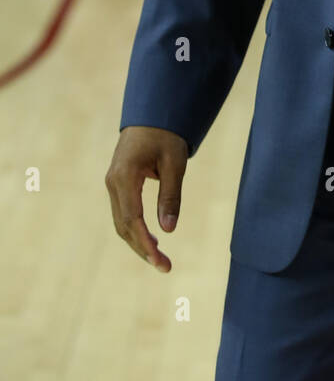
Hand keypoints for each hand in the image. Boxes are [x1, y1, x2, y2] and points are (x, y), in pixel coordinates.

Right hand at [105, 126, 187, 270]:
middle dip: (142, 248)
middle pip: (124, 225)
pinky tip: (151, 241)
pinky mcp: (117, 185)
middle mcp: (113, 182)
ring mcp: (113, 184)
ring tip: (160, 260)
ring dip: (138, 242)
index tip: (159, 260)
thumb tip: (168, 229)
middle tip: (165, 267)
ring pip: (121, 222)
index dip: (144, 242)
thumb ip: (170, 195)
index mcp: (125, 176)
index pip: (131, 218)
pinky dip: (135, 230)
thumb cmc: (166, 135)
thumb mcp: (174, 163)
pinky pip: (123, 213)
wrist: (152, 114)